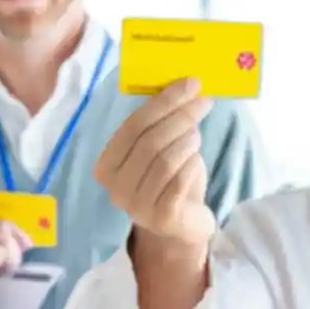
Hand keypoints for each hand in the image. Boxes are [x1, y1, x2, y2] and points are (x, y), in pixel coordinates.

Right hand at [94, 79, 216, 246]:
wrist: (180, 224)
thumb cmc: (169, 179)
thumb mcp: (157, 150)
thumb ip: (158, 124)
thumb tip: (183, 86)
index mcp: (106, 166)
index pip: (133, 126)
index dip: (163, 102)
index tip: (190, 84)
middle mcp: (115, 188)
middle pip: (149, 142)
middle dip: (180, 117)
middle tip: (204, 102)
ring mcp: (137, 206)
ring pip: (165, 160)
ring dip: (188, 140)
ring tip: (196, 135)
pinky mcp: (161, 217)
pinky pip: (180, 180)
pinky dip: (191, 163)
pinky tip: (194, 160)